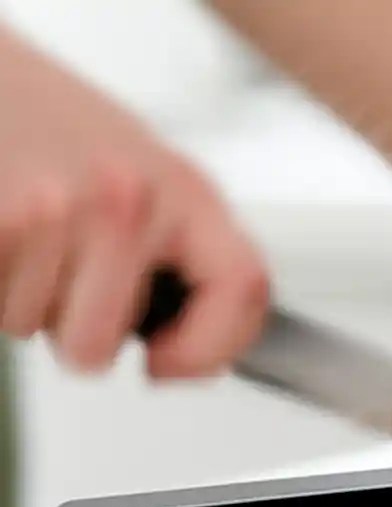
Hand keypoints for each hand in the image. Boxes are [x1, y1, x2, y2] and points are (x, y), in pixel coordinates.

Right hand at [0, 31, 268, 377]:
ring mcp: (54, 207)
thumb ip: (191, 260)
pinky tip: (4, 230)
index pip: (240, 292)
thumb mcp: (159, 185)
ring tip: (29, 228)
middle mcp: (129, 197)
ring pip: (31, 328)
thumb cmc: (66, 130)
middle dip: (74, 329)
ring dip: (22, 295)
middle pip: (97, 346)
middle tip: (68, 272)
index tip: (165, 363)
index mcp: (188, 193)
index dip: (207, 352)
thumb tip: (204, 350)